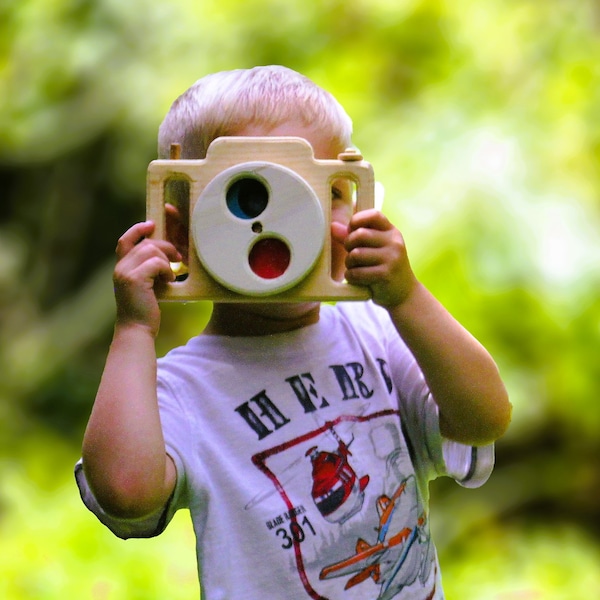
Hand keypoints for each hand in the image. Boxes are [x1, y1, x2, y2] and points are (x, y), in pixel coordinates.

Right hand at [113, 221, 181, 335]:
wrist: (137, 329)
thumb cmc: (144, 310)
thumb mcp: (144, 285)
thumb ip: (147, 269)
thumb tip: (163, 254)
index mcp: (121, 268)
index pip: (125, 240)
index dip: (138, 229)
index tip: (152, 225)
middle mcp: (120, 268)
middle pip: (145, 243)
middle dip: (165, 247)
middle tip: (178, 257)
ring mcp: (125, 272)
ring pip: (151, 250)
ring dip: (167, 260)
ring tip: (171, 274)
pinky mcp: (134, 279)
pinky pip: (156, 263)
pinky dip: (167, 269)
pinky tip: (169, 280)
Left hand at [337, 209, 417, 307]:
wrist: (404, 294)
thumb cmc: (384, 268)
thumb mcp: (374, 249)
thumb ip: (354, 236)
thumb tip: (332, 226)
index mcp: (391, 232)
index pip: (373, 215)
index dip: (356, 220)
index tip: (352, 231)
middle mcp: (394, 242)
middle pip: (360, 234)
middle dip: (348, 245)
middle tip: (351, 255)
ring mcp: (391, 258)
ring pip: (355, 254)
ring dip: (349, 264)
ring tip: (355, 269)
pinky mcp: (385, 275)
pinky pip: (357, 272)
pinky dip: (351, 277)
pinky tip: (357, 279)